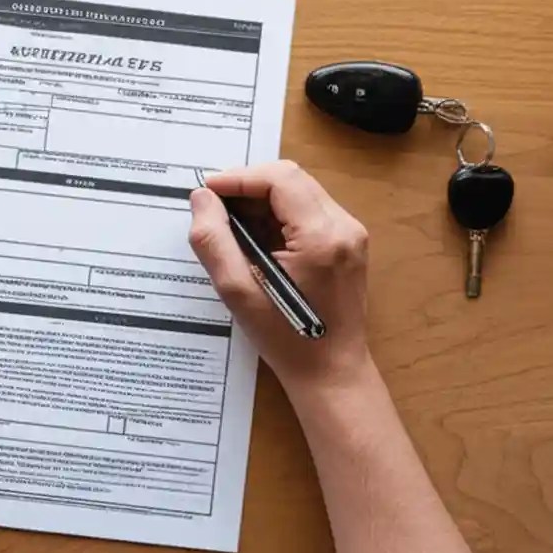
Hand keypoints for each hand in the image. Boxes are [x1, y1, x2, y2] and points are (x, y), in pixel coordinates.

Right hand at [189, 160, 370, 388]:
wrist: (331, 373)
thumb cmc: (286, 340)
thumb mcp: (238, 292)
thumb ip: (214, 241)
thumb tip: (202, 198)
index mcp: (321, 237)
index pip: (279, 179)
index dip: (239, 178)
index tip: (208, 191)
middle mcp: (344, 227)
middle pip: (291, 179)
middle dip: (249, 187)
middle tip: (216, 209)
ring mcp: (351, 235)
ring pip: (301, 192)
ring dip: (263, 201)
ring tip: (233, 227)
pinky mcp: (348, 245)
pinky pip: (309, 212)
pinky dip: (279, 215)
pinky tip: (258, 240)